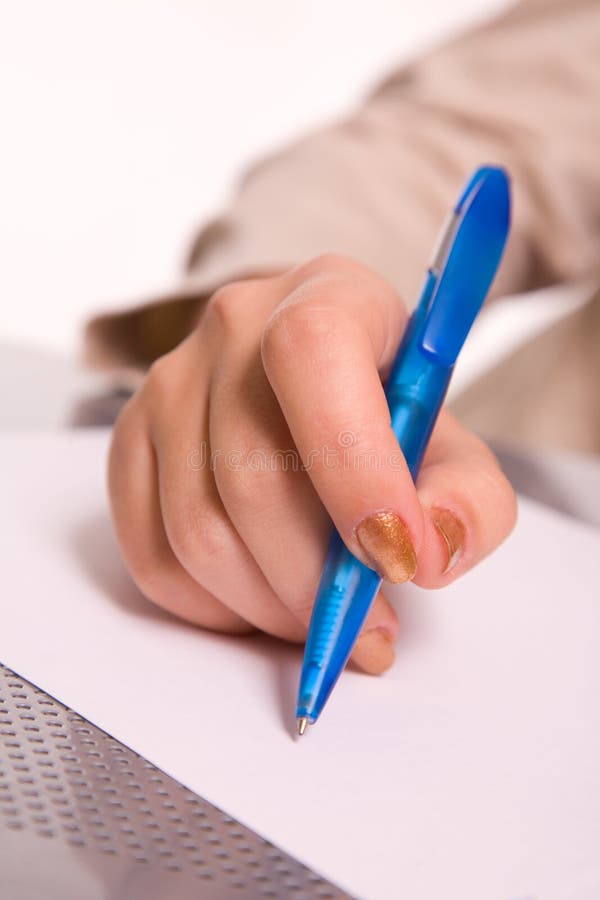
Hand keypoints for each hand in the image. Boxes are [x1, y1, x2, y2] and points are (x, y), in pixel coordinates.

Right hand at [108, 254, 515, 673]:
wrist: (320, 393)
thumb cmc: (385, 421)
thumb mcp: (453, 448)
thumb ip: (470, 498)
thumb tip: (429, 551)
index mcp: (327, 295)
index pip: (312, 354)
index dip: (353, 465)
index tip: (397, 554)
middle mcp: (234, 326)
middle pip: (251, 473)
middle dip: (315, 579)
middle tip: (366, 626)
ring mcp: (169, 381)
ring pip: (197, 529)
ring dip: (269, 604)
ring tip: (319, 616)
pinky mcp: (131, 440)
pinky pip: (151, 553)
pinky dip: (213, 607)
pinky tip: (262, 601)